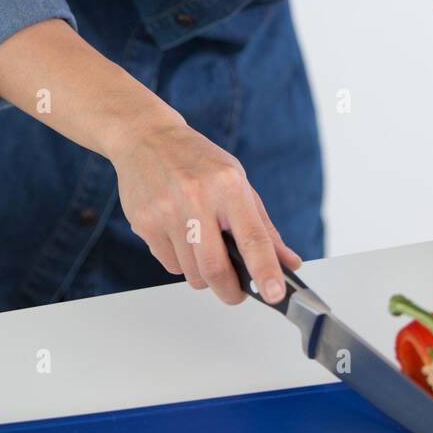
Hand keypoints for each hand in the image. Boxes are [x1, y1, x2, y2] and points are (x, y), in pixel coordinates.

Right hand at [108, 108, 301, 305]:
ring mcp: (166, 212)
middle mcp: (197, 197)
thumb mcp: (238, 182)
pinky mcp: (144, 223)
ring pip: (191, 273)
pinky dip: (182, 263)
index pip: (252, 237)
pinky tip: (181, 237)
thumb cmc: (197, 160)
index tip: (274, 294)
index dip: (266, 270)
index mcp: (228, 184)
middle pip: (215, 268)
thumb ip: (263, 227)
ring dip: (204, 275)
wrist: (147, 138)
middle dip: (230, 291)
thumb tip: (288, 263)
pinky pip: (170, 265)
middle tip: (236, 292)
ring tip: (205, 249)